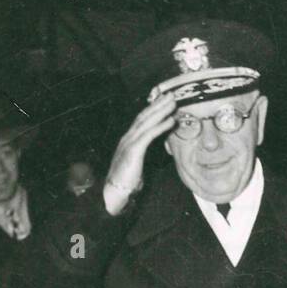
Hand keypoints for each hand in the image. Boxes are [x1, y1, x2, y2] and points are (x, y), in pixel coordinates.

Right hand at [103, 94, 176, 215]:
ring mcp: (129, 143)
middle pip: (144, 116)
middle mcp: (128, 138)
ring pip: (147, 122)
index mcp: (129, 140)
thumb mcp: (138, 165)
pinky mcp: (133, 151)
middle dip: (158, 104)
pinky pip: (149, 135)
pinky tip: (171, 120)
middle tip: (171, 94)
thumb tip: (154, 152)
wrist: (114, 193)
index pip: (142, 121)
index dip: (153, 110)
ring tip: (173, 102)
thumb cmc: (127, 183)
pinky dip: (160, 126)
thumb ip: (144, 155)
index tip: (164, 101)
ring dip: (161, 111)